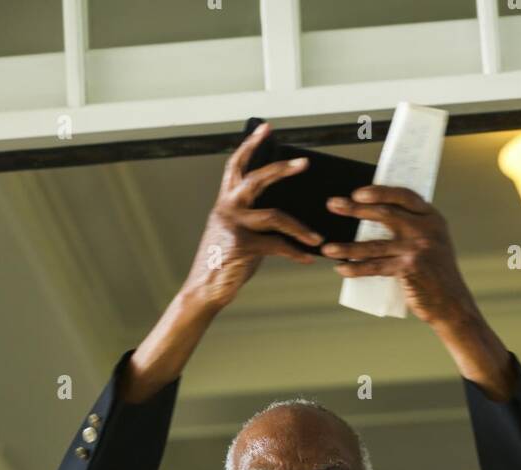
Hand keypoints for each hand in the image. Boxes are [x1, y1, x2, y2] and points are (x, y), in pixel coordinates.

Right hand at [184, 121, 323, 310]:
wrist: (204, 290)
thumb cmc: (224, 263)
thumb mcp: (238, 234)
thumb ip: (254, 220)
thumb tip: (287, 214)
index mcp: (225, 203)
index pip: (236, 165)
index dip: (251, 145)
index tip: (266, 129)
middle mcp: (227, 208)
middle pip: (256, 179)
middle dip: (282, 169)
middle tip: (304, 163)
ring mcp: (234, 225)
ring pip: (275, 215)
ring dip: (300, 227)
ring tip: (316, 236)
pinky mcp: (242, 245)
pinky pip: (277, 244)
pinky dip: (295, 252)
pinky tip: (307, 257)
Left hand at [320, 185, 475, 326]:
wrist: (450, 304)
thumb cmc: (436, 275)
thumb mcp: (431, 244)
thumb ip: (412, 229)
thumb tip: (375, 218)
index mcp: (432, 218)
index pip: (403, 196)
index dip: (379, 191)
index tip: (357, 192)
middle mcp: (426, 229)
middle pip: (385, 214)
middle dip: (355, 208)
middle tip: (333, 205)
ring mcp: (417, 248)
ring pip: (374, 244)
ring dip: (347, 246)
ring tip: (328, 248)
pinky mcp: (408, 268)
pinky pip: (376, 267)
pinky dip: (356, 268)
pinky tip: (342, 269)